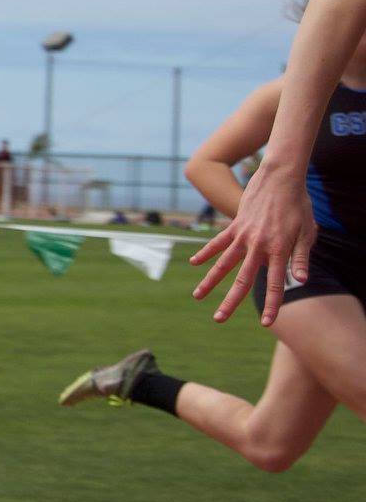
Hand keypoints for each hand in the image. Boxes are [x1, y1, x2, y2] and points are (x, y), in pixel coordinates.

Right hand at [188, 159, 316, 326]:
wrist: (281, 178)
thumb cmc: (299, 206)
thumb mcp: (307, 232)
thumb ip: (301, 258)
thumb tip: (299, 281)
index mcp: (279, 250)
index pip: (275, 284)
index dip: (272, 304)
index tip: (266, 323)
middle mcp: (258, 245)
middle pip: (242, 279)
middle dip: (230, 301)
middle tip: (219, 319)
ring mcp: (243, 236)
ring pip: (223, 263)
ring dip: (210, 281)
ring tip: (197, 296)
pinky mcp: (235, 226)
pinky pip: (218, 242)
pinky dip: (205, 253)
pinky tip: (195, 264)